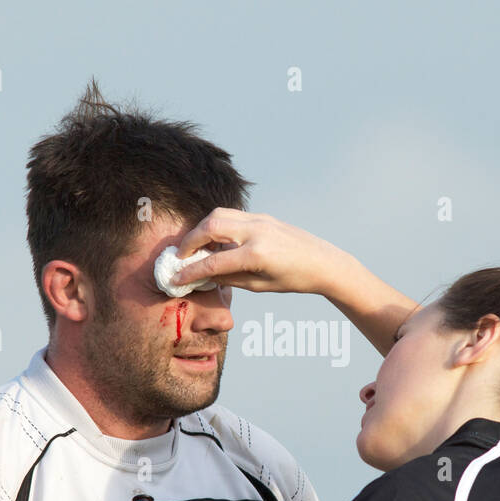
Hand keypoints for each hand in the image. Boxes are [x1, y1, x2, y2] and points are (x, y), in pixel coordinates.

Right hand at [171, 208, 348, 295]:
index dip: (191, 271)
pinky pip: (232, 215)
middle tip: (180, 257)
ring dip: (201, 229)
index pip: (214, 262)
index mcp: (257, 255)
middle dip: (190, 241)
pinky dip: (217, 225)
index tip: (176, 279)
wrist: (323, 262)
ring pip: (219, 215)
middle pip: (210, 227)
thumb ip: (230, 279)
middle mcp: (256, 232)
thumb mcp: (260, 286)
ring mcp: (260, 220)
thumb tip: (204, 274)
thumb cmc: (294, 279)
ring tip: (196, 248)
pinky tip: (216, 241)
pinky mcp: (262, 216)